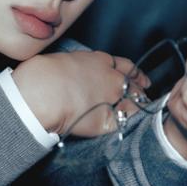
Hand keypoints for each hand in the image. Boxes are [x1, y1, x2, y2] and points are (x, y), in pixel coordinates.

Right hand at [12, 51, 147, 135]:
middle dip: (140, 90)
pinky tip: (133, 125)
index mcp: (99, 61)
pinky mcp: (108, 121)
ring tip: (141, 112)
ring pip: (135, 102)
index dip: (134, 73)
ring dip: (139, 107)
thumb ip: (74, 67)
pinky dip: (130, 123)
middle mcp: (110, 78)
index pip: (125, 66)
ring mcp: (112, 99)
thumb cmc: (42, 74)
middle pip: (134, 84)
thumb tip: (72, 72)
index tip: (139, 77)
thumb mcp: (61, 61)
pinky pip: (125, 122)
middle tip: (144, 94)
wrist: (42, 92)